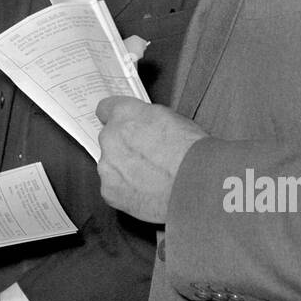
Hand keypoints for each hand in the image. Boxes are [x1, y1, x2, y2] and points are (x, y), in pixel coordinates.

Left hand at [96, 96, 205, 223]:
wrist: (195, 186)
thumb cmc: (190, 153)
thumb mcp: (172, 118)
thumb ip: (147, 119)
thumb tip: (145, 125)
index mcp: (125, 114)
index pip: (106, 109)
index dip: (118, 119)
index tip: (122, 125)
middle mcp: (110, 137)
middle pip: (110, 139)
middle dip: (125, 147)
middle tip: (147, 157)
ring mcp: (107, 165)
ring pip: (111, 164)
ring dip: (124, 169)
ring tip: (151, 178)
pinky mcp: (109, 190)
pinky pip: (113, 187)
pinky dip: (125, 190)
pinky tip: (146, 191)